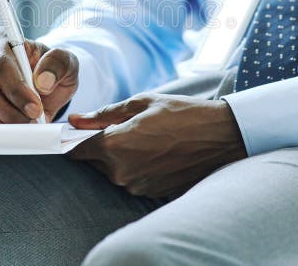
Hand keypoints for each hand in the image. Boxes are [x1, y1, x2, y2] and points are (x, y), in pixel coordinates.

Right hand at [0, 28, 78, 122]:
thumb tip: (42, 82)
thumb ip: (58, 64)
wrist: (49, 86)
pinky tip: (15, 131)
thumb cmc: (54, 69)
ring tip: (27, 126)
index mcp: (3, 40)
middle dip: (9, 110)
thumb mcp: (67, 62)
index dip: (16, 89)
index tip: (36, 107)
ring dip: (2, 123)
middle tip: (33, 121)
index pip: (1, 65)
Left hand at [68, 93, 246, 197]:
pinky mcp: (151, 193)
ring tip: (147, 138)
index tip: (80, 131)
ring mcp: (136, 186)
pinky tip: (157, 152)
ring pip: (114, 171)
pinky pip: (132, 179)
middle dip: (102, 145)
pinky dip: (138, 167)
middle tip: (126, 128)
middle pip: (95, 161)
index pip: (77, 149)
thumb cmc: (182, 113)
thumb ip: (103, 114)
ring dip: (121, 157)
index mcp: (114, 144)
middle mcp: (121, 171)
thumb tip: (76, 119)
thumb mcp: (141, 103)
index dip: (76, 139)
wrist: (221, 137)